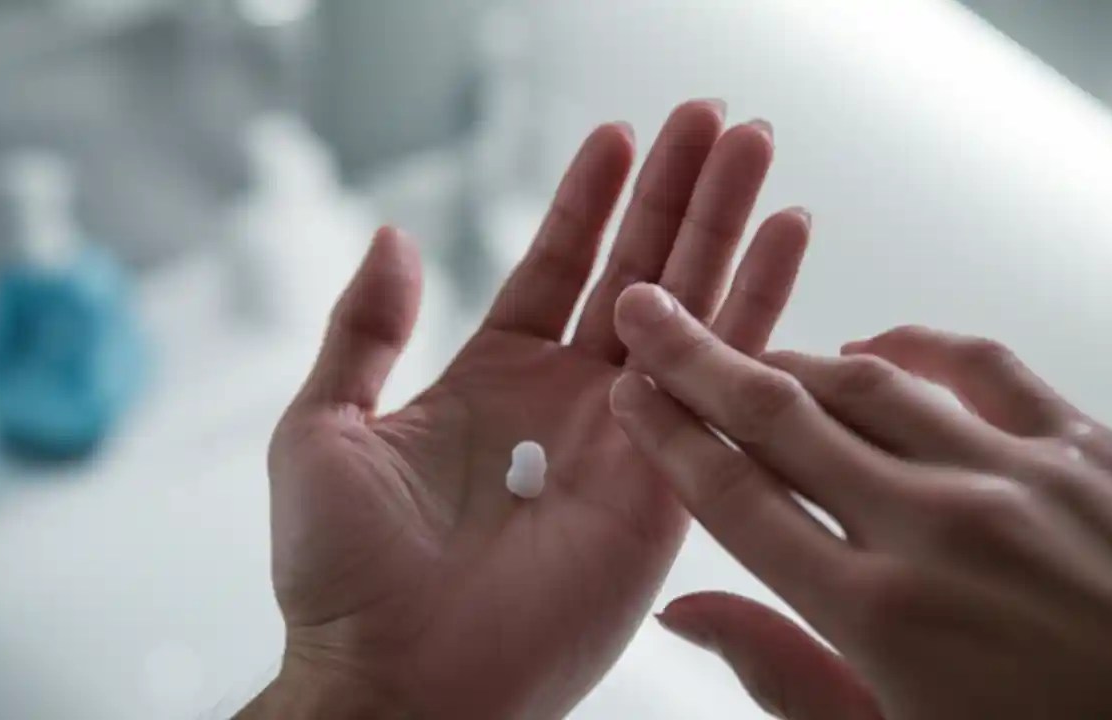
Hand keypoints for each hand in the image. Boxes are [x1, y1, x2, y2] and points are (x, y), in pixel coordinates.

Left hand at [243, 100, 811, 718]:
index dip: (588, 198)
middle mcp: (569, 399)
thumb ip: (365, 329)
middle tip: (713, 116)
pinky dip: (760, 308)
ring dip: (725, 226)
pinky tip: (787, 240)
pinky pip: (722, 383)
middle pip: (637, 270)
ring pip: (689, 308)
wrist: (392, 677)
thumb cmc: (342, 572)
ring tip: (755, 146)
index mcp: (493, 376)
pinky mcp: (668, 485)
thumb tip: (394, 234)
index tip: (620, 133)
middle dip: (677, 192)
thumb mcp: (325, 427)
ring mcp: (625, 438)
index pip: (556, 264)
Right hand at [610, 288, 1111, 718]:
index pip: (737, 498)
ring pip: (868, 382)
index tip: (630, 396)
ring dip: (791, 355)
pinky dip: (917, 345)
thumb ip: (784, 677)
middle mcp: (938, 529)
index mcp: (881, 616)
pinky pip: (983, 365)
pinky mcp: (1089, 449)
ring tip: (741, 345)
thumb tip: (690, 613)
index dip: (670, 438)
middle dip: (698, 360)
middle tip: (649, 315)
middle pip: (781, 417)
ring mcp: (1018, 476)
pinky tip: (877, 348)